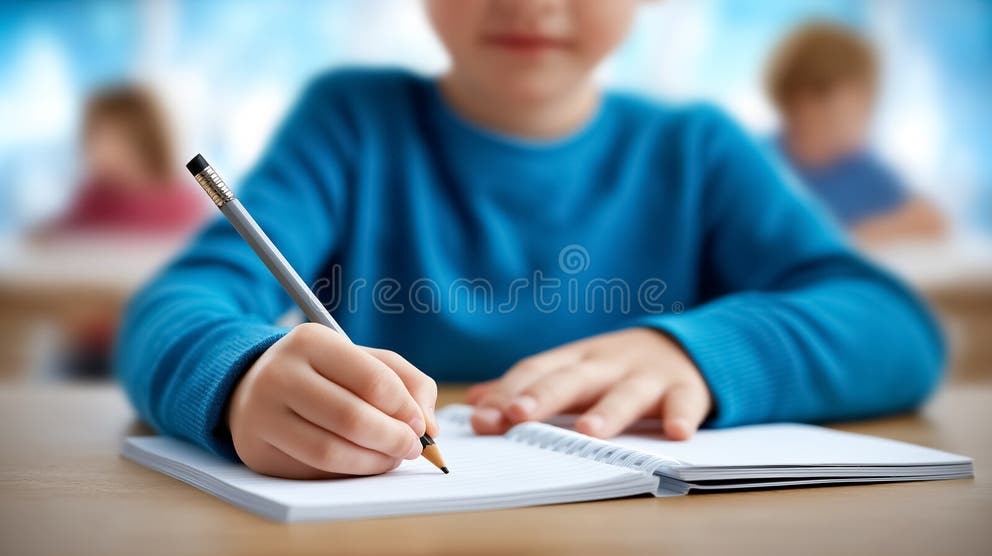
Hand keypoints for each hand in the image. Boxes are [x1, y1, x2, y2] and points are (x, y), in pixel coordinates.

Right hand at [227, 323, 438, 478]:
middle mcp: (280, 374)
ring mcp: (262, 414)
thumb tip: (430, 427)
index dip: (406, 408)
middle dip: (393, 439)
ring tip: (392, 458)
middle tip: (413, 448)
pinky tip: (363, 464)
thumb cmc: (323, 373)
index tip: (422, 425)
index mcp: (311, 341)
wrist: (254, 385)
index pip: (373, 380)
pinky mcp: (257, 450)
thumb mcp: (362, 360)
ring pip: (330, 452)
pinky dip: (348, 473)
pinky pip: (312, 472)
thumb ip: (407, 382)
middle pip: (351, 418)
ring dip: (373, 462)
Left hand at [467, 327, 711, 439]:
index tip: (482, 418)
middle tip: (518, 416)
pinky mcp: (686, 388)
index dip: (509, 393)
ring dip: (608, 412)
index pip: (536, 372)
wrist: (686, 346)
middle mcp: (606, 364)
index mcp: (574, 360)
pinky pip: (685, 401)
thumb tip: (475, 404)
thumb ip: (525, 388)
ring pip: (626, 393)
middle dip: (544, 396)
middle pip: (571, 379)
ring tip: (590, 432)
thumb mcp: (572, 371)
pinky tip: (678, 432)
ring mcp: (647, 375)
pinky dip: (682, 415)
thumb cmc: (616, 369)